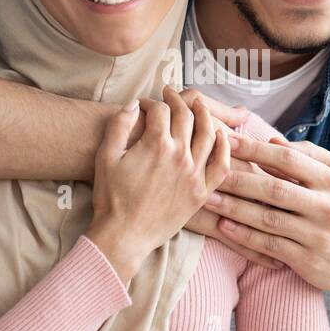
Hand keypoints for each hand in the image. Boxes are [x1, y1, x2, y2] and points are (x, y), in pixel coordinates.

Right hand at [87, 86, 231, 281]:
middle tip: (169, 95)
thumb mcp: (106, 156)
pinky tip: (221, 135)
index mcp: (157, 144)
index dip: (150, 103)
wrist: (124, 235)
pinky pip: (222, 165)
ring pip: (208, 134)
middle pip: (186, 117)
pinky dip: (224, 147)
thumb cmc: (111, 197)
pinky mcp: (202, 191)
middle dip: (176, 101)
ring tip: (198, 105)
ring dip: (204, 115)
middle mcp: (181, 155)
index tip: (144, 105)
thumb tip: (134, 104)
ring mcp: (195, 174)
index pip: (160, 110)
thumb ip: (119, 125)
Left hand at [201, 135, 329, 292]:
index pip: (287, 159)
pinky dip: (245, 236)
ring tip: (207, 197)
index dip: (254, 148)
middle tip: (207, 169)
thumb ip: (308, 155)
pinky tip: (224, 226)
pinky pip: (270, 246)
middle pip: (273, 188)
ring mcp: (316, 235)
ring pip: (267, 218)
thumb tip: (272, 141)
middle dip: (237, 178)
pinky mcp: (308, 261)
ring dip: (234, 207)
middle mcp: (326, 206)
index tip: (226, 140)